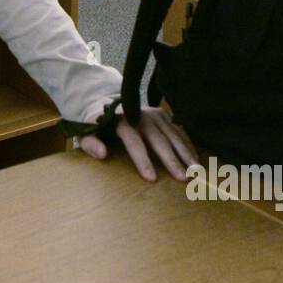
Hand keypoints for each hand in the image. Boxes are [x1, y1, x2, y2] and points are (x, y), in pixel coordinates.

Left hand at [78, 104, 198, 181]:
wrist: (107, 104)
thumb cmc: (98, 126)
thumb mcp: (87, 133)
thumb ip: (91, 143)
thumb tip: (102, 154)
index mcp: (122, 121)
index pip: (134, 142)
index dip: (142, 160)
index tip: (152, 178)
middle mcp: (141, 116)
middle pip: (159, 140)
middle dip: (172, 160)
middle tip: (184, 177)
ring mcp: (154, 114)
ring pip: (173, 135)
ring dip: (185, 153)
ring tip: (196, 170)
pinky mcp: (163, 114)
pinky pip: (178, 130)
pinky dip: (187, 144)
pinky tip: (195, 158)